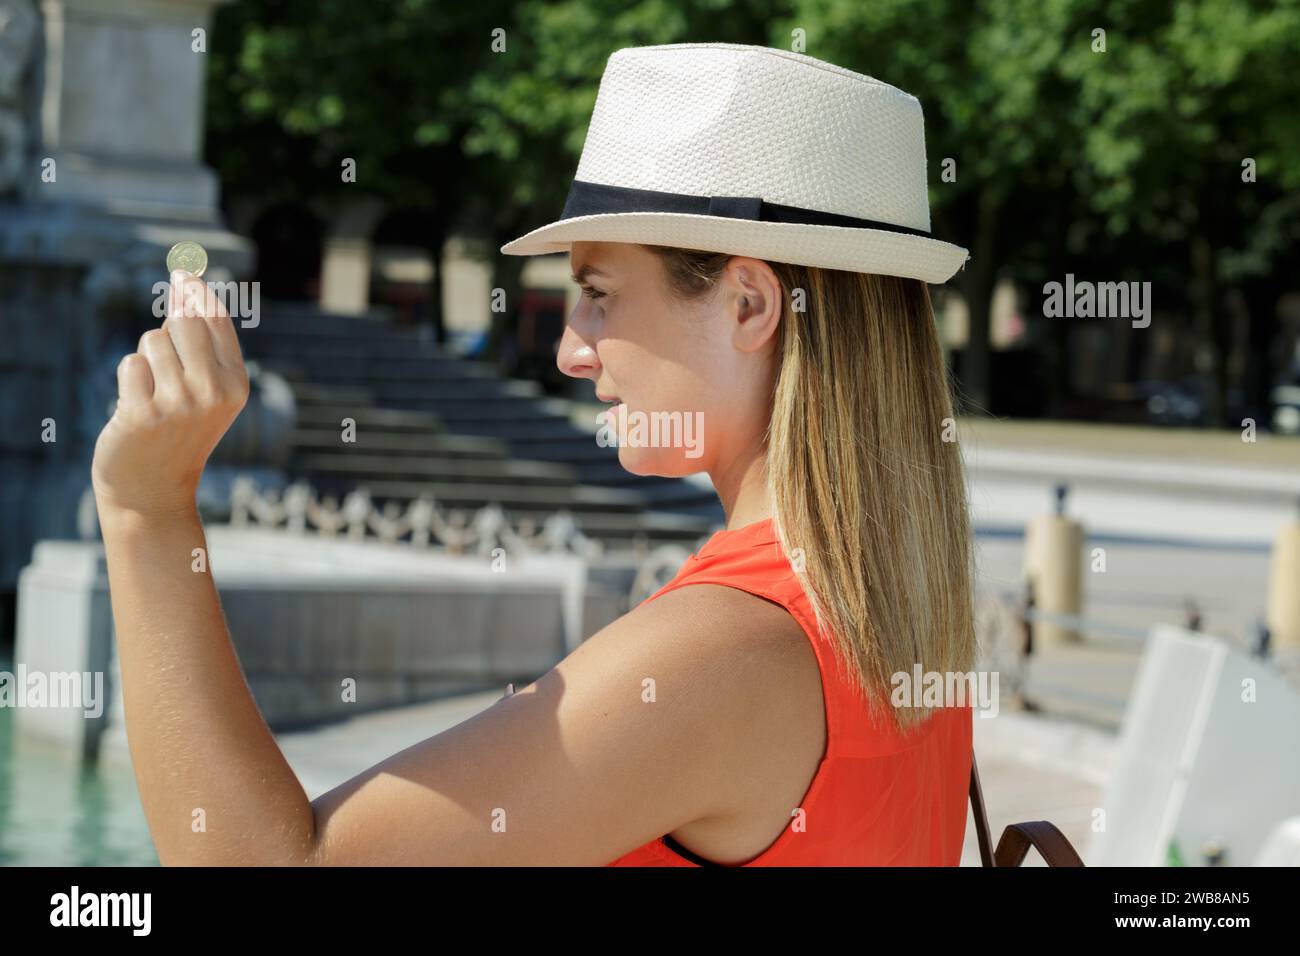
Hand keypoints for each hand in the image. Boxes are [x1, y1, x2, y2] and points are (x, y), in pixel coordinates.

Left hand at [91, 270, 249, 518]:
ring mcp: (180, 403)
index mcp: (237, 384)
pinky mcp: (145, 412)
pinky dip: (128, 381)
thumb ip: (202, 344)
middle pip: (184, 322)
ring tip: (153, 395)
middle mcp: (214, 392)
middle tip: (164, 362)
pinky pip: (130, 365)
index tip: (181, 272)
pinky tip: (137, 408)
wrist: (153, 488)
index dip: (196, 291)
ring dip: (146, 360)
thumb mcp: (205, 391)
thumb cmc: (177, 431)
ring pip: (153, 342)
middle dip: (168, 331)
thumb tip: (185, 286)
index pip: (216, 320)